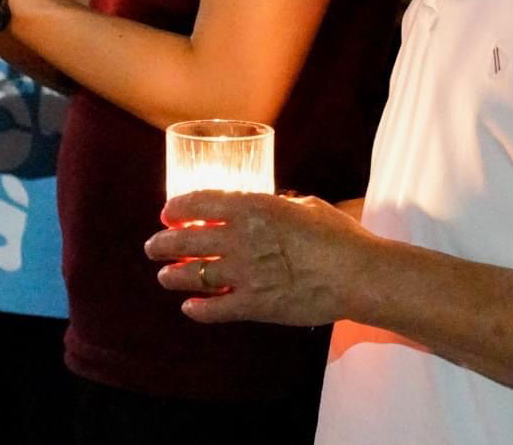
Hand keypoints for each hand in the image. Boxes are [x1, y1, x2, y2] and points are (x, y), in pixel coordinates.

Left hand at [144, 191, 372, 327]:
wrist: (357, 275)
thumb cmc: (338, 236)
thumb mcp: (307, 206)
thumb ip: (281, 204)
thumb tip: (272, 203)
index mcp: (254, 207)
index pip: (200, 202)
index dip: (178, 207)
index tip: (168, 212)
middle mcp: (242, 239)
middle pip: (187, 239)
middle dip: (164, 243)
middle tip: (154, 246)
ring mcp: (246, 274)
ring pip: (195, 275)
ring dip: (175, 276)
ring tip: (165, 276)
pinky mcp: (256, 306)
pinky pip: (217, 310)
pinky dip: (199, 311)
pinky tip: (190, 309)